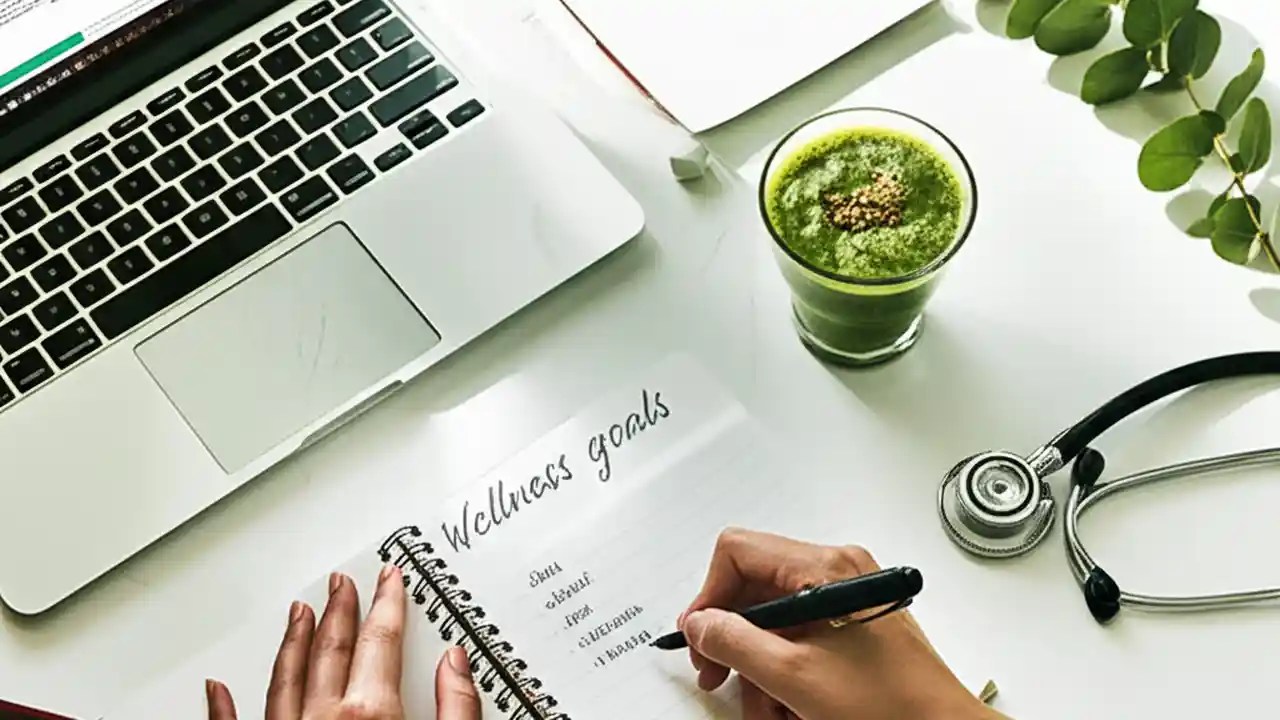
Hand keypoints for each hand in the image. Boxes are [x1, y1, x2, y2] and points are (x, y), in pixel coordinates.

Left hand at [205, 566, 482, 718]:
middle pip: (332, 651)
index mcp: (371, 712)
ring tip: (298, 613)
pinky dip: (223, 707)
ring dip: (293, 642)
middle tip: (341, 582)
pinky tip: (215, 688)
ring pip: (284, 679)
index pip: (382, 641)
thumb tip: (456, 665)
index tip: (390, 578)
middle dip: (340, 610)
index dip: (389, 604)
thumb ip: (456, 709)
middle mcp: (323, 719)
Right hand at [679, 529, 1003, 719]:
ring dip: (761, 668)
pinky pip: (802, 637)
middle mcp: (838, 571)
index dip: (709, 595)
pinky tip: (791, 708)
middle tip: (716, 675)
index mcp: (826, 568)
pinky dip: (787, 672)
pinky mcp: (855, 623)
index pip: (739, 552)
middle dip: (733, 639)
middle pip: (756, 587)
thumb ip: (736, 642)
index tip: (698, 636)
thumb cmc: (891, 705)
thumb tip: (700, 623)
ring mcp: (848, 597)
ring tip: (769, 710)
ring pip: (776, 620)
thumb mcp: (795, 677)